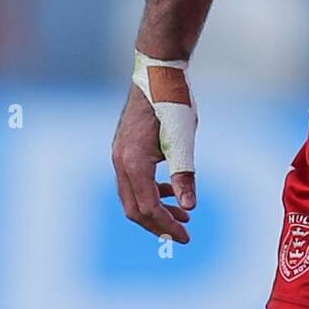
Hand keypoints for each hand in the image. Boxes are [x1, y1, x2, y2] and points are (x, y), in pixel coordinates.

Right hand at [111, 83, 194, 243]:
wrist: (157, 72)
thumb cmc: (172, 102)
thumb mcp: (184, 141)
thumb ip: (184, 176)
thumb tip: (189, 207)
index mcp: (134, 164)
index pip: (148, 208)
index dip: (167, 226)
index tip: (187, 237)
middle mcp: (120, 162)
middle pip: (135, 208)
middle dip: (159, 224)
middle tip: (184, 233)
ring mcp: (119, 154)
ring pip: (133, 195)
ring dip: (157, 208)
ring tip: (184, 214)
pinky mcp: (125, 148)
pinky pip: (134, 180)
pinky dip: (151, 191)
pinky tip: (171, 190)